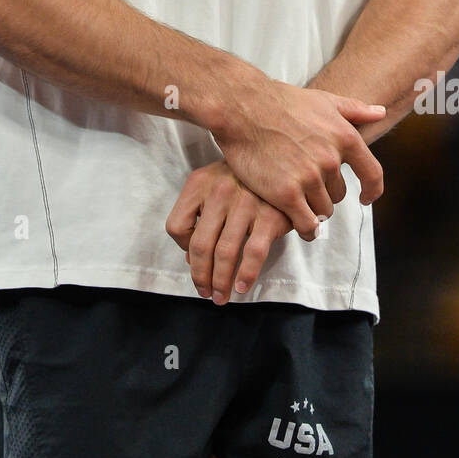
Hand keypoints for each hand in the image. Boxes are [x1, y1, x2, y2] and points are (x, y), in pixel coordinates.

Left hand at [166, 160, 293, 303]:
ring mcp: (245, 203)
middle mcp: (219, 191)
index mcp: (199, 183)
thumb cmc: (241, 179)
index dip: (182, 249)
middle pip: (199, 245)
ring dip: (220, 282)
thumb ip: (198, 216)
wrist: (281, 160)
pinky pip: (253, 253)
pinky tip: (241, 287)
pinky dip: (245, 275)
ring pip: (225, 253)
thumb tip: (191, 259)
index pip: (177, 226)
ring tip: (220, 297)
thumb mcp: (212, 186)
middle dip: (200, 276)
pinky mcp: (270, 215)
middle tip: (205, 292)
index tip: (193, 260)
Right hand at [210, 78, 385, 239]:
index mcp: (345, 137)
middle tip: (304, 184)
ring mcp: (309, 178)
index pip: (372, 173)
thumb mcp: (323, 99)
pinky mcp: (286, 193)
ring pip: (323, 210)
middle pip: (339, 194)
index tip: (366, 198)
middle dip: (325, 192)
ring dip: (311, 209)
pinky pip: (306, 224)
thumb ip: (355, 109)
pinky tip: (297, 224)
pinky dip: (304, 228)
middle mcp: (331, 160)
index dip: (372, 189)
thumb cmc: (280, 101)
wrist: (243, 108)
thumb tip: (381, 112)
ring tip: (294, 199)